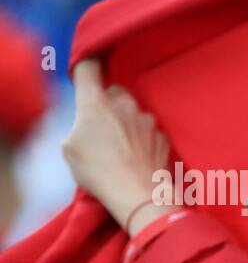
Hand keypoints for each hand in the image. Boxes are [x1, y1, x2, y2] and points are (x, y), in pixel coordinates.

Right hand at [61, 60, 177, 235]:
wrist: (139, 195)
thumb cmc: (98, 172)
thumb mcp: (69, 148)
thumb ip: (78, 125)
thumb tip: (87, 123)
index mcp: (96, 102)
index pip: (89, 67)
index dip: (85, 68)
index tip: (84, 75)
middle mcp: (124, 104)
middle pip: (115, 90)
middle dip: (107, 101)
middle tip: (101, 124)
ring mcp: (147, 120)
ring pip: (134, 111)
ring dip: (127, 121)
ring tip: (121, 147)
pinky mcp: (163, 137)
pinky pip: (149, 130)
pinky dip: (143, 138)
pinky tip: (137, 156)